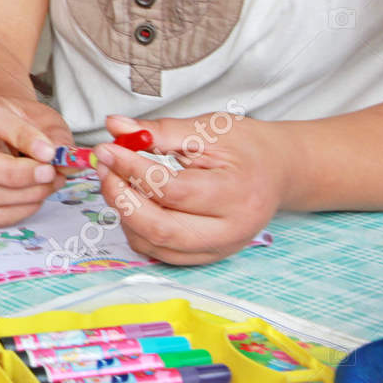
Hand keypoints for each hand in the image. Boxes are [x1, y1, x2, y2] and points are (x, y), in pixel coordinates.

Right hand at [0, 94, 70, 226]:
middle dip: (16, 173)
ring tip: (51, 182)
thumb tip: (67, 161)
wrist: (5, 137)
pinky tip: (37, 194)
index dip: (21, 136)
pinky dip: (23, 209)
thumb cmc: (22, 127)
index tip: (50, 151)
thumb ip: (55, 136)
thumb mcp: (42, 119)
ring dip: (25, 193)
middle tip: (49, 172)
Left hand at [92, 112, 288, 264]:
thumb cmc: (246, 147)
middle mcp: (230, 230)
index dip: (132, 169)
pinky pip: (159, 253)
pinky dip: (137, 229)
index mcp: (236, 194)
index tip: (107, 149)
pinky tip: (133, 201)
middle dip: (121, 196)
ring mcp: (219, 249)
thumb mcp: (208, 128)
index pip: (172, 190)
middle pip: (160, 228)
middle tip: (104, 167)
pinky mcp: (206, 256)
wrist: (278, 171)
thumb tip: (115, 126)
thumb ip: (160, 130)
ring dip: (124, 214)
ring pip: (154, 244)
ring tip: (116, 179)